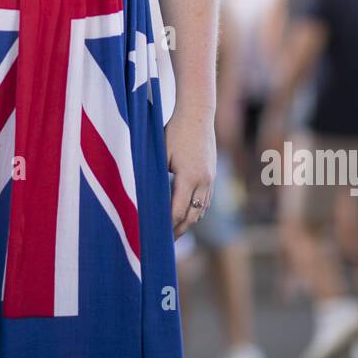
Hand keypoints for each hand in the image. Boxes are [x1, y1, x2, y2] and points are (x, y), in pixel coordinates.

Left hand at [167, 107, 216, 239]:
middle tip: (166, 243)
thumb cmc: (174, 130)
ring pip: (202, 209)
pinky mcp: (212, 174)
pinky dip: (197, 210)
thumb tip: (144, 198)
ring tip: (175, 232)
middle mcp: (204, 180)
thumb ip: (155, 176)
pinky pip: (206, 199)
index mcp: (189, 176)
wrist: (198, 113)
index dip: (167, 225)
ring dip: (189, 221)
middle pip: (193, 215)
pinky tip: (187, 215)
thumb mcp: (160, 153)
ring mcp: (211, 178)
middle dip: (179, 230)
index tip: (156, 235)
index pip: (178, 210)